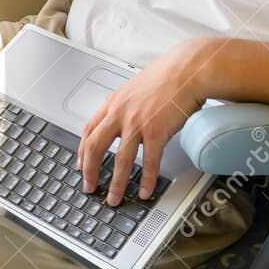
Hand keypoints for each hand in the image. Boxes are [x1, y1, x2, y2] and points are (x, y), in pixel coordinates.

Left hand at [76, 44, 207, 206]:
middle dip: (89, 171)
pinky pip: (149, 162)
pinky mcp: (156, 131)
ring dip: (116, 184)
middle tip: (89, 187)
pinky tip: (144, 191)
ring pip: (120, 160)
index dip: (82, 150)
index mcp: (114, 103)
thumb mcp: (136, 88)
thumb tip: (124, 121)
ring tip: (114, 199)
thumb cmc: (168, 76)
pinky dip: (146, 180)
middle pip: (95, 147)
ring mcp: (137, 123)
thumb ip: (126, 105)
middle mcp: (120, 113)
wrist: (188, 70)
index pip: (89, 130)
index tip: (81, 164)